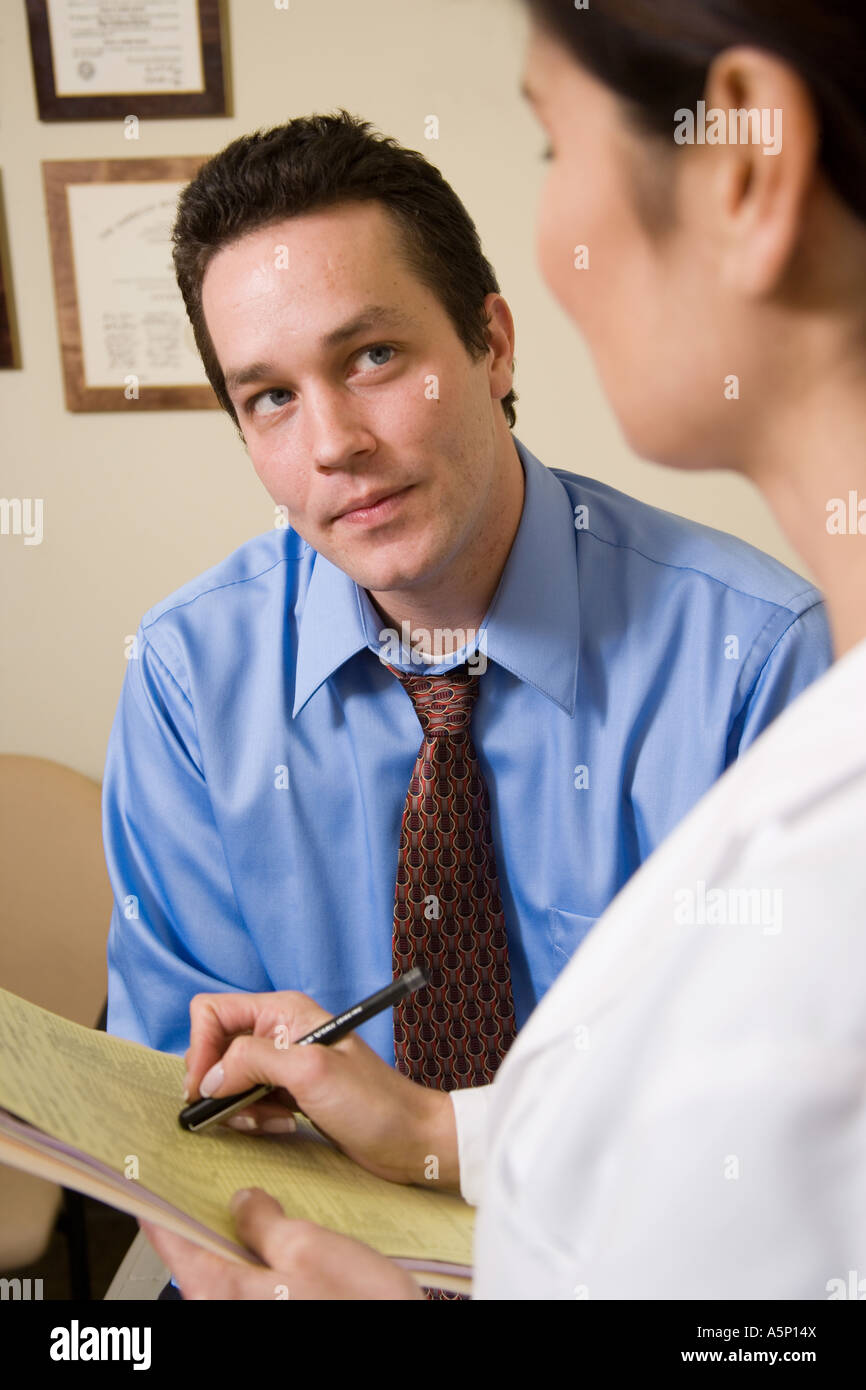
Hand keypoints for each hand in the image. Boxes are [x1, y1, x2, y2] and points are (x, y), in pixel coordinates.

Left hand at [140, 1189, 422, 1299]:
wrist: (396, 1353)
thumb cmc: (357, 1312)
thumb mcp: (308, 1247)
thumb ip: (265, 1221)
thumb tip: (243, 1202)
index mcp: (219, 1292)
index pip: (170, 1239)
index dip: (157, 1199)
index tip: (147, 1170)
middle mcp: (225, 1307)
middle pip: (197, 1248)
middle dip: (202, 1205)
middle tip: (204, 1165)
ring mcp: (252, 1311)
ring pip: (230, 1260)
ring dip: (238, 1224)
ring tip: (246, 1186)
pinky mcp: (280, 1311)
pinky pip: (256, 1274)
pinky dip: (261, 1245)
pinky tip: (280, 1223)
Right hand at [183, 989, 459, 1188]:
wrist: (410, 1139)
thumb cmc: (373, 1103)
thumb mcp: (311, 1073)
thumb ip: (254, 1062)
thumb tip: (210, 1077)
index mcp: (283, 1011)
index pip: (213, 1012)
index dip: (200, 1050)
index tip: (205, 1089)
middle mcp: (279, 1031)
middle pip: (216, 1049)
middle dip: (220, 1085)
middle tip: (243, 1110)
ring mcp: (283, 1063)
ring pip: (228, 1079)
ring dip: (240, 1107)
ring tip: (273, 1119)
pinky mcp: (287, 1092)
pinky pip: (247, 1101)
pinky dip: (255, 1117)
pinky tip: (285, 1124)